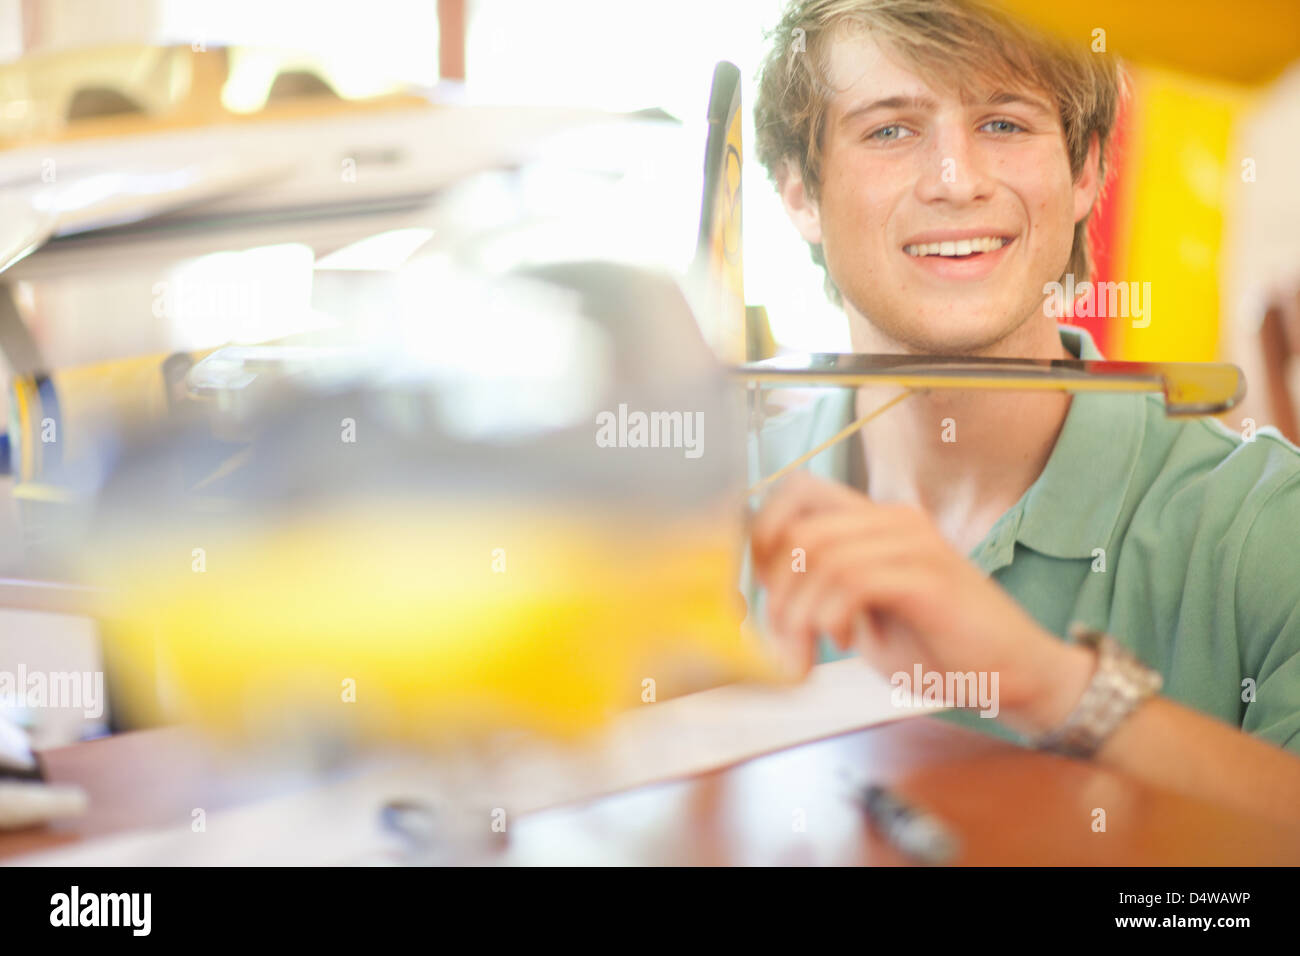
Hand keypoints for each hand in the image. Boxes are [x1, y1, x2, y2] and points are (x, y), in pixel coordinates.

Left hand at [749, 472, 1093, 735]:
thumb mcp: (866, 612)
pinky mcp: (929, 577)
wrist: (1015, 674)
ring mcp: (915, 544)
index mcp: (878, 521)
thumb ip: (823, 589)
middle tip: (782, 635)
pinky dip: (832, 615)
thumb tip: (766, 586)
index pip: (800, 490)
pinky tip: (844, 640)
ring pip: (821, 555)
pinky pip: (854, 580)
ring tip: (809, 649)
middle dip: (776, 588)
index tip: (760, 584)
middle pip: (802, 527)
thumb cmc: (939, 646)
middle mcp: (895, 520)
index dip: (765, 530)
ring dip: (800, 611)